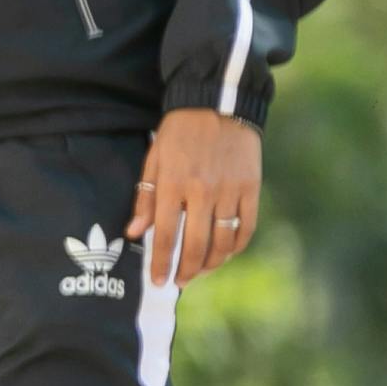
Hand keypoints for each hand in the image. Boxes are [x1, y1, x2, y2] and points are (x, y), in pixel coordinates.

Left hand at [130, 107, 260, 285]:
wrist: (218, 104)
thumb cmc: (179, 133)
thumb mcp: (154, 160)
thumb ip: (145, 198)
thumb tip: (134, 233)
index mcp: (173, 184)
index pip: (165, 234)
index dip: (161, 262)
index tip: (158, 281)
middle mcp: (203, 191)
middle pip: (196, 244)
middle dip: (187, 269)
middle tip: (180, 281)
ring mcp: (230, 191)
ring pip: (223, 241)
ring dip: (212, 262)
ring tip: (201, 271)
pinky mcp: (251, 188)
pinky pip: (246, 227)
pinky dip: (236, 245)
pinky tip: (225, 253)